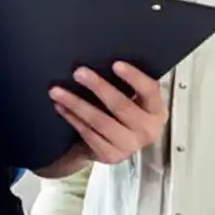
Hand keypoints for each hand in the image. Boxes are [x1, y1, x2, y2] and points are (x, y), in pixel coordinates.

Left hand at [49, 62, 167, 164]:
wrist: (114, 145)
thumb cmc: (123, 112)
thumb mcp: (133, 98)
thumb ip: (127, 85)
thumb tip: (102, 59)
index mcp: (157, 111)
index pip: (150, 91)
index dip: (134, 77)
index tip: (116, 64)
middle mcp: (148, 131)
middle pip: (121, 106)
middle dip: (98, 87)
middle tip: (78, 72)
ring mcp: (130, 146)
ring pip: (100, 121)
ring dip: (77, 104)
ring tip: (58, 91)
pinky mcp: (111, 156)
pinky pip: (88, 134)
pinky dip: (73, 118)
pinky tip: (61, 107)